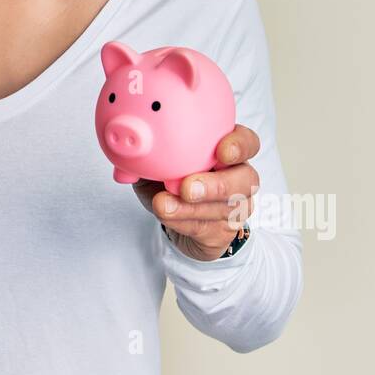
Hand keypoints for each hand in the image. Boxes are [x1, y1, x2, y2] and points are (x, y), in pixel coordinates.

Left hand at [131, 124, 259, 261]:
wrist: (176, 220)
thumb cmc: (169, 182)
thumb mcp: (156, 164)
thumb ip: (149, 153)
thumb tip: (127, 147)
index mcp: (227, 151)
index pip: (247, 142)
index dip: (240, 145)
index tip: (222, 150)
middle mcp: (238, 177)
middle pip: (246, 179)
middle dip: (217, 184)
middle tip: (187, 187)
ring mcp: (235, 207)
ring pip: (225, 208)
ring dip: (191, 208)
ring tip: (164, 204)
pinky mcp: (223, 231)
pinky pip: (206, 227)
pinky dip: (182, 221)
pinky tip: (165, 214)